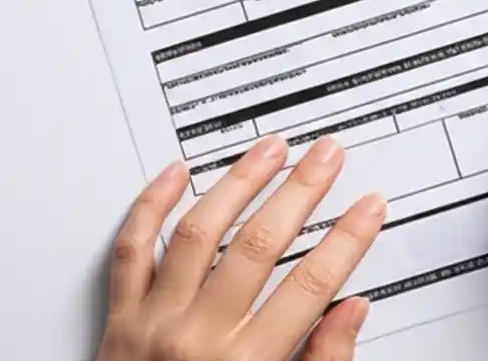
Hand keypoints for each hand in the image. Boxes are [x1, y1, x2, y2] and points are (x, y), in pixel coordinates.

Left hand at [97, 136, 385, 360]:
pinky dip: (151, 206)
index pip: (310, 287)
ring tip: (269, 149)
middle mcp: (197, 337)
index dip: (347, 240)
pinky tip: (177, 173)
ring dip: (239, 182)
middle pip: (260, 246)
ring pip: (200, 233)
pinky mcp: (119, 318)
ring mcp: (154, 323)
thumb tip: (351, 312)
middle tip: (327, 156)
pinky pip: (131, 250)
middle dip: (302, 192)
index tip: (369, 208)